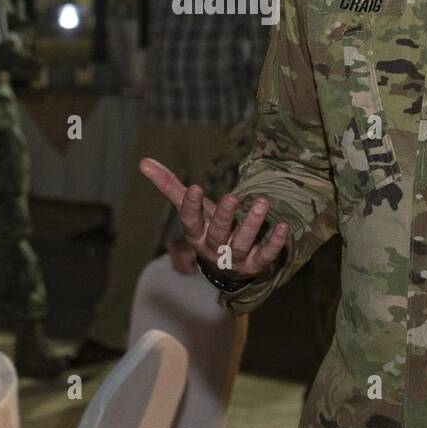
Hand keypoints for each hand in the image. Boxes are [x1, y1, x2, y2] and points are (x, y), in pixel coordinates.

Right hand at [140, 157, 289, 280]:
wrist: (228, 265)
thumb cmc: (208, 228)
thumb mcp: (191, 209)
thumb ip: (169, 186)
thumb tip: (143, 161)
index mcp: (196, 234)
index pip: (190, 221)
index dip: (191, 206)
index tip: (195, 187)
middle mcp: (214, 247)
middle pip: (218, 232)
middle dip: (225, 216)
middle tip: (233, 198)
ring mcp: (235, 258)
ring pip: (242, 243)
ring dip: (252, 224)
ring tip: (262, 202)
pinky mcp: (256, 264)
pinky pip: (265, 255)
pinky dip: (274, 243)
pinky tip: (283, 227)